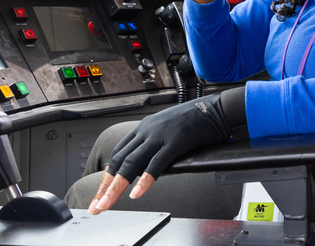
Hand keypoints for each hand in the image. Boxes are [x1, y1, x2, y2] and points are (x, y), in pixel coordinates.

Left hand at [87, 94, 231, 214]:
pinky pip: (156, 164)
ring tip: (108, 204)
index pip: (118, 154)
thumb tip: (146, 165)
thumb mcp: (167, 129)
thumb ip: (154, 144)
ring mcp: (160, 136)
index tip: (101, 192)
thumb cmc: (195, 120)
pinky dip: (144, 180)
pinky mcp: (175, 142)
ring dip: (116, 187)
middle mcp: (147, 131)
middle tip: (98, 205)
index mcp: (144, 128)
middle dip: (106, 186)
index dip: (107, 175)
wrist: (215, 109)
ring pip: (132, 164)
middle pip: (120, 161)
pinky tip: (137, 193)